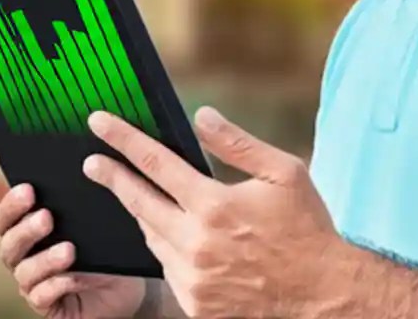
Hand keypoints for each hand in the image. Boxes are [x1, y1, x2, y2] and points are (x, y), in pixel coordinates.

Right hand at [0, 182, 148, 317]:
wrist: (124, 288)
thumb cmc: (104, 248)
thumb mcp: (94, 224)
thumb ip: (78, 206)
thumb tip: (84, 173)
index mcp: (27, 231)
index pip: (6, 217)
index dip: (12, 204)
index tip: (28, 189)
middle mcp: (24, 257)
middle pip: (10, 244)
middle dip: (26, 230)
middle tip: (47, 217)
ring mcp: (32, 283)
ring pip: (25, 272)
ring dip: (45, 260)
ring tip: (69, 249)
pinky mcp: (46, 305)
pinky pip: (41, 297)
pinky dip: (55, 286)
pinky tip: (72, 278)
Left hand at [83, 107, 340, 318]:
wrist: (325, 299)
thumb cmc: (308, 232)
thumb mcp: (285, 174)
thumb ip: (237, 144)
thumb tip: (201, 116)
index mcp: (214, 205)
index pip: (154, 163)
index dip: (122, 140)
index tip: (98, 123)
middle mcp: (196, 243)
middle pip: (138, 202)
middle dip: (111, 178)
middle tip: (92, 164)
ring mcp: (192, 279)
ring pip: (151, 237)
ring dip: (143, 215)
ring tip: (143, 198)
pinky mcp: (195, 305)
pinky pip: (167, 269)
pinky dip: (166, 249)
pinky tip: (176, 238)